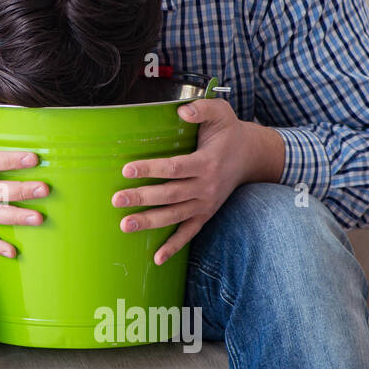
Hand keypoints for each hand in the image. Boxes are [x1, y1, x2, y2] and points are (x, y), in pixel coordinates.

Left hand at [113, 99, 284, 264]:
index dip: (151, 169)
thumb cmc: (229, 132)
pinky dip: (174, 247)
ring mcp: (206, 204)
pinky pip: (190, 233)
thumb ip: (202, 109)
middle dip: (142, 198)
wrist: (252, 156)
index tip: (127, 170)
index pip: (175, 168)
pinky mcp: (206, 214)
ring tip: (125, 225)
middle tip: (116, 200)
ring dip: (150, 222)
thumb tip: (182, 111)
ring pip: (175, 216)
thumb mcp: (221, 113)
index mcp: (207, 163)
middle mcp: (207, 187)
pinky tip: (157, 259)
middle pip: (170, 195)